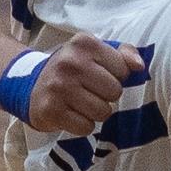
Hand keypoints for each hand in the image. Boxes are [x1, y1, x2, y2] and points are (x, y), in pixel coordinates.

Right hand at [24, 34, 144, 136]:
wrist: (32, 85)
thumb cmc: (73, 68)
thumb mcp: (96, 53)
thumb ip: (124, 54)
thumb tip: (139, 66)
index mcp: (84, 43)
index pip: (123, 69)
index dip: (115, 76)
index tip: (99, 75)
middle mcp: (70, 62)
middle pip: (114, 92)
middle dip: (107, 96)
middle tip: (90, 91)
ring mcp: (59, 86)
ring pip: (103, 112)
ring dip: (96, 112)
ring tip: (82, 103)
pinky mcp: (51, 110)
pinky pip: (86, 127)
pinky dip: (83, 125)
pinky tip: (72, 114)